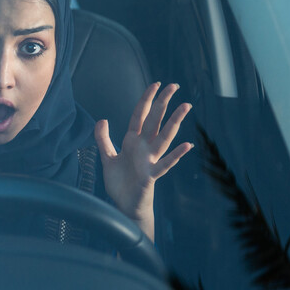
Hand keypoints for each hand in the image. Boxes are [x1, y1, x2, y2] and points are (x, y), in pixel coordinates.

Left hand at [95, 82, 192, 240]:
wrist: (124, 205)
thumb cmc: (119, 182)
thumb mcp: (107, 157)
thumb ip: (103, 139)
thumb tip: (102, 119)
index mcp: (132, 142)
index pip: (140, 116)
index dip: (146, 100)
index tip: (156, 84)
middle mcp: (144, 148)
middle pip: (154, 121)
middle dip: (163, 103)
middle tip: (174, 86)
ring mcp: (150, 160)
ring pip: (164, 138)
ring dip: (174, 122)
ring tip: (185, 106)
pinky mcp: (151, 175)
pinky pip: (165, 164)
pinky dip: (176, 155)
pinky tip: (187, 146)